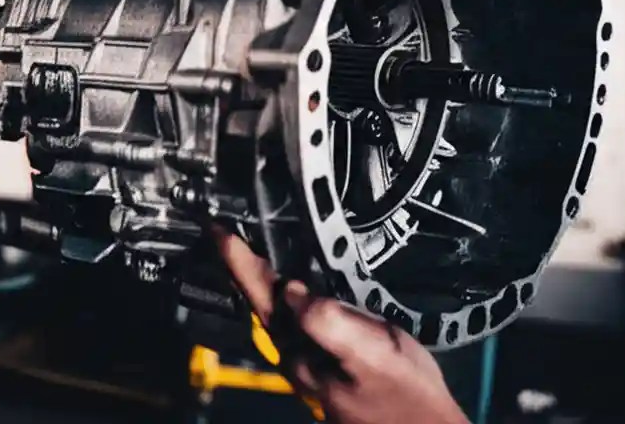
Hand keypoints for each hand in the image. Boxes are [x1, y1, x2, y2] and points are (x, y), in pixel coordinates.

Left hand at [214, 228, 469, 423]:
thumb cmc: (406, 396)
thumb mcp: (373, 354)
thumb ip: (331, 322)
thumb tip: (292, 290)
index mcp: (299, 349)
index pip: (259, 295)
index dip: (238, 260)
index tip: (219, 231)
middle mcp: (296, 354)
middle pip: (260, 299)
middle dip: (243, 263)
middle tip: (228, 228)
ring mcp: (309, 357)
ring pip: (276, 306)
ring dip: (263, 273)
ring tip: (252, 244)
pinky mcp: (326, 357)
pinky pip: (298, 313)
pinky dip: (289, 287)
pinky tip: (296, 277)